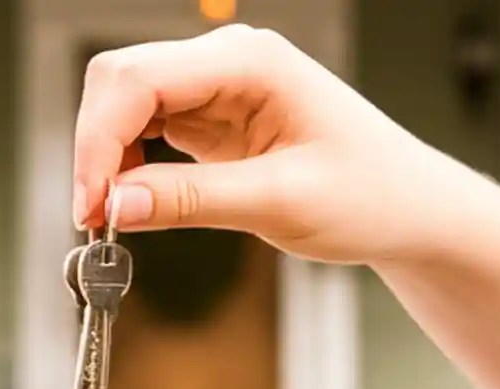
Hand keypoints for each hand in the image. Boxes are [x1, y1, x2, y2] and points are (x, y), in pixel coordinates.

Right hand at [73, 24, 490, 264]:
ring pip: (126, 104)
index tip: (91, 204)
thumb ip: (192, 200)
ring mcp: (218, 86)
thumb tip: (114, 204)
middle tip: (93, 216)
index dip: (99, 140)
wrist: (408, 209)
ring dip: (106, 156)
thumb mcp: (280, 203)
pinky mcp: (213, 116)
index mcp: (251, 61)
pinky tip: (132, 200)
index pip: (139, 80)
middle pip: (121, 81)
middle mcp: (228, 61)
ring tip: (110, 216)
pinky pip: (147, 128)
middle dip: (95, 146)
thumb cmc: (370, 195)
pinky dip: (127, 163)